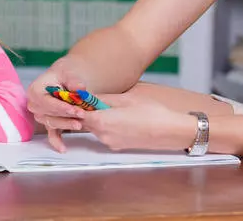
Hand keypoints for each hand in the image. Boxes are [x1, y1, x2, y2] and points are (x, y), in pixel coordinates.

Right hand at [26, 57, 89, 152]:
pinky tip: (63, 148)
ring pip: (52, 123)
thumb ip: (73, 80)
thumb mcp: (68, 73)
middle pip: (49, 114)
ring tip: (80, 125)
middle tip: (82, 116)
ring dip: (66, 124)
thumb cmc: (63, 75)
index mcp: (34, 91)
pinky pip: (51, 134)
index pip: (47, 102)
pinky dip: (57, 141)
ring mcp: (40, 115)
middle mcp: (34, 105)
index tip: (75, 110)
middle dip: (66, 116)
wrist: (63, 79)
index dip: (61, 107)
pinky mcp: (48, 123)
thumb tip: (80, 88)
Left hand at [80, 91, 195, 152]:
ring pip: (95, 128)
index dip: (75, 104)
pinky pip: (105, 133)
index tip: (73, 95)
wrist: (170, 131)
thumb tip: (87, 96)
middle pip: (85, 122)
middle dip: (85, 111)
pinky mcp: (118, 146)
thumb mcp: (125, 99)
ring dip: (96, 117)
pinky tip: (119, 116)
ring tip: (108, 104)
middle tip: (88, 97)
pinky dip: (106, 124)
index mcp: (102, 122)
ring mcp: (110, 143)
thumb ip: (103, 99)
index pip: (78, 114)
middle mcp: (103, 136)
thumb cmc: (150, 112)